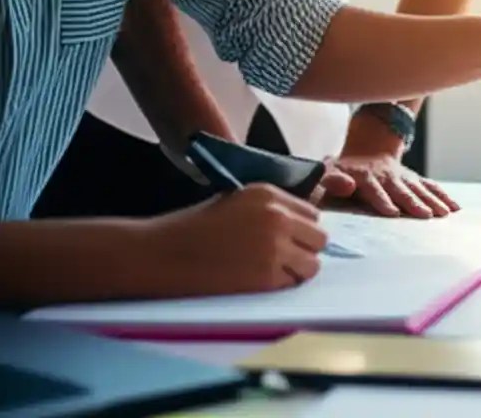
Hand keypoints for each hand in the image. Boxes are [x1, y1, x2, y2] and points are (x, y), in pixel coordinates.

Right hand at [141, 184, 326, 295]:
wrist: (160, 253)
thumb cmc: (193, 228)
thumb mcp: (236, 201)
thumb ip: (270, 208)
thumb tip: (301, 225)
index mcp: (268, 193)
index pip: (312, 214)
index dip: (300, 230)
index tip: (286, 239)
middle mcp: (277, 217)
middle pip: (319, 238)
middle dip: (304, 249)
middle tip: (281, 258)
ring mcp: (274, 247)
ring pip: (312, 265)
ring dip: (296, 270)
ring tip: (270, 271)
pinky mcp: (266, 276)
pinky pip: (292, 284)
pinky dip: (280, 286)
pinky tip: (256, 281)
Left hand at [316, 112, 459, 217]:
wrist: (367, 151)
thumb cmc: (343, 170)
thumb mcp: (329, 171)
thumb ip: (332, 180)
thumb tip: (346, 185)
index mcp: (365, 177)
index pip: (374, 190)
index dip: (382, 200)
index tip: (392, 211)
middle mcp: (388, 176)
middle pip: (401, 190)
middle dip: (413, 202)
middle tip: (425, 215)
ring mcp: (404, 177)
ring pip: (419, 188)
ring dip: (432, 200)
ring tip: (443, 213)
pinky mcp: (415, 179)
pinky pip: (430, 186)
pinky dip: (443, 195)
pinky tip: (455, 207)